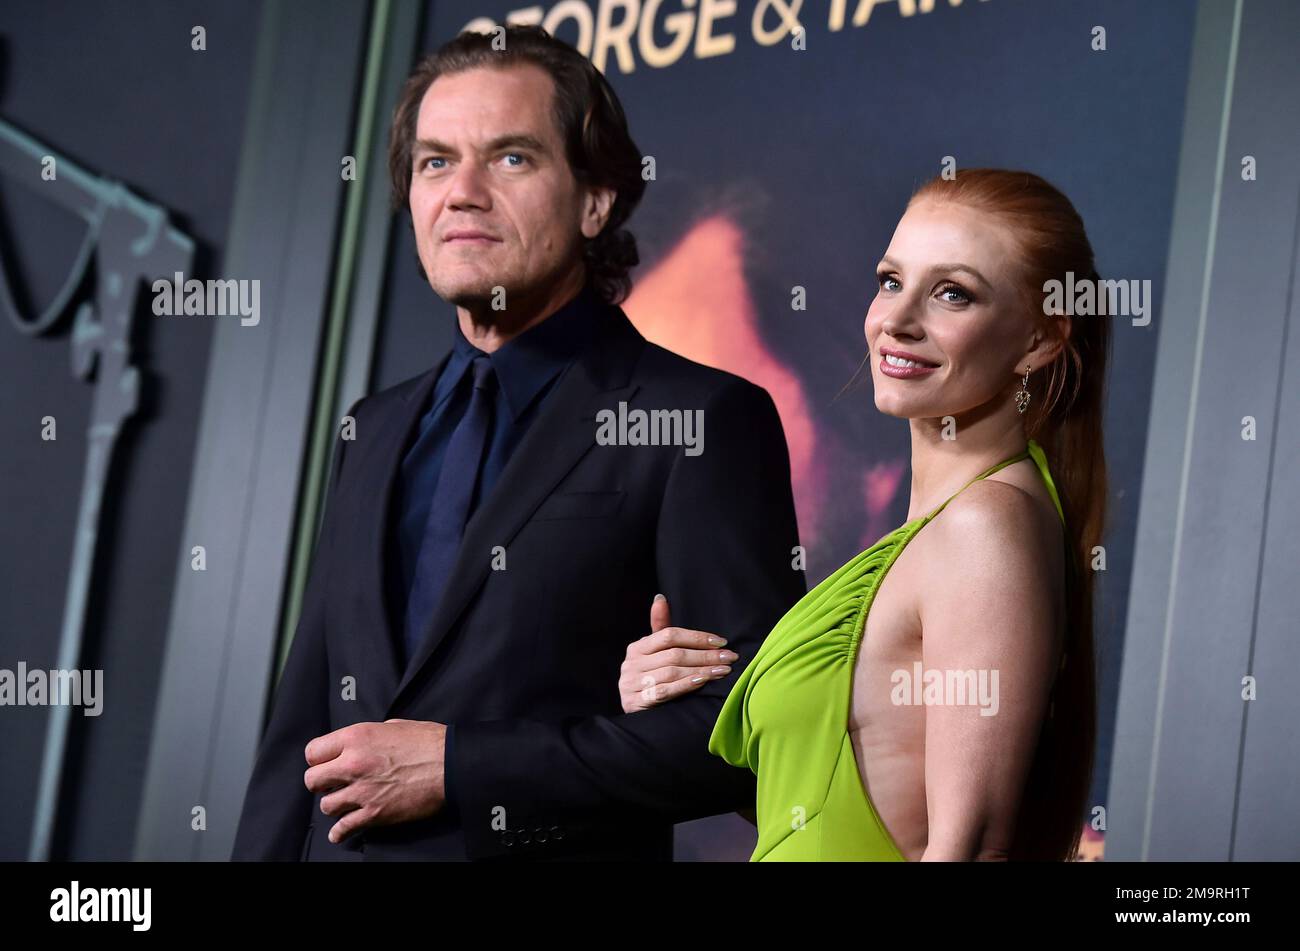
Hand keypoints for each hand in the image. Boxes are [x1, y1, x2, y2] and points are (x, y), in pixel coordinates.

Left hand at [303, 719, 446, 843]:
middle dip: (321, 783)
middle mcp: (353, 764)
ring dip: (334, 804)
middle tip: (333, 783)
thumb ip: (368, 736)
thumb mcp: (393, 726)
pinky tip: (341, 831)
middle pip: (312, 780)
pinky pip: (343, 827)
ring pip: (326, 805)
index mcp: (356, 737)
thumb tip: (358, 745)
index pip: (313, 752)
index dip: (318, 759)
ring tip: (345, 802)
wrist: (451, 764)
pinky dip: (340, 832)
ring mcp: (362, 791)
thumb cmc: (428, 741)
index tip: (326, 763)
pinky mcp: (374, 813)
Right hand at [618, 595, 738, 712]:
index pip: (669, 635)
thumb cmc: (651, 678)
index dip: (696, 637)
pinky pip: (665, 691)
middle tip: (729, 657)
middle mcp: (631, 664)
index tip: (721, 642)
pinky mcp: (636, 702)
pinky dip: (685, 685)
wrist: (638, 713)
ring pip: (672, 672)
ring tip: (723, 670)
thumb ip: (660, 627)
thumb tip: (660, 597)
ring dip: (701, 671)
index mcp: (636, 648)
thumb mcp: (655, 653)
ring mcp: (631, 684)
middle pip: (674, 654)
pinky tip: (703, 681)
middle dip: (705, 655)